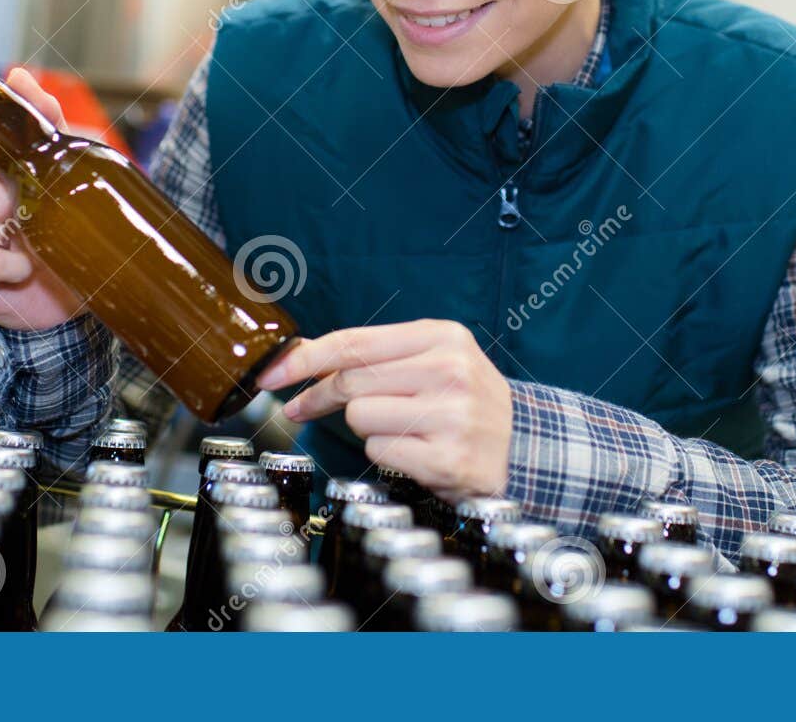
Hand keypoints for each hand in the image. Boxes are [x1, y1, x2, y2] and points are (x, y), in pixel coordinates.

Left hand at [257, 319, 512, 502]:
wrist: (524, 445)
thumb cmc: (465, 401)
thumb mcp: (434, 360)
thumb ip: (376, 356)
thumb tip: (302, 358)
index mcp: (442, 337)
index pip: (355, 341)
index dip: (305, 357)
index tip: (271, 373)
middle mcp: (448, 371)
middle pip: (351, 381)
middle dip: (320, 397)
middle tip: (304, 407)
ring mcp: (450, 415)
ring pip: (361, 418)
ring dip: (368, 429)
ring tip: (402, 429)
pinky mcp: (446, 458)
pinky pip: (379, 452)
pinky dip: (387, 455)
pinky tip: (415, 451)